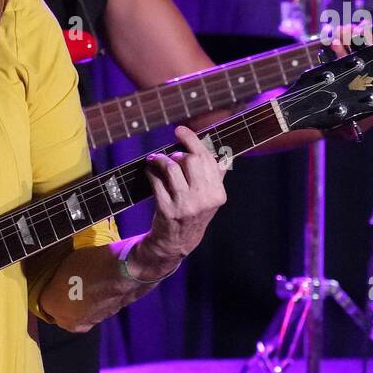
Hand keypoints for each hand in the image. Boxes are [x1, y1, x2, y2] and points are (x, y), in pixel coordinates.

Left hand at [131, 125, 227, 273]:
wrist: (177, 243)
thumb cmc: (193, 214)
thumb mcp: (210, 198)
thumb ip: (216, 176)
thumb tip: (222, 153)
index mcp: (218, 193)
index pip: (207, 159)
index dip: (192, 140)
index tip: (180, 130)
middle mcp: (204, 199)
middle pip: (190, 160)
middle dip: (176, 153)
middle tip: (170, 156)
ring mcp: (185, 205)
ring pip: (172, 168)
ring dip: (160, 160)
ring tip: (155, 160)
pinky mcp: (167, 210)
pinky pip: (157, 182)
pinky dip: (151, 172)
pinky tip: (150, 171)